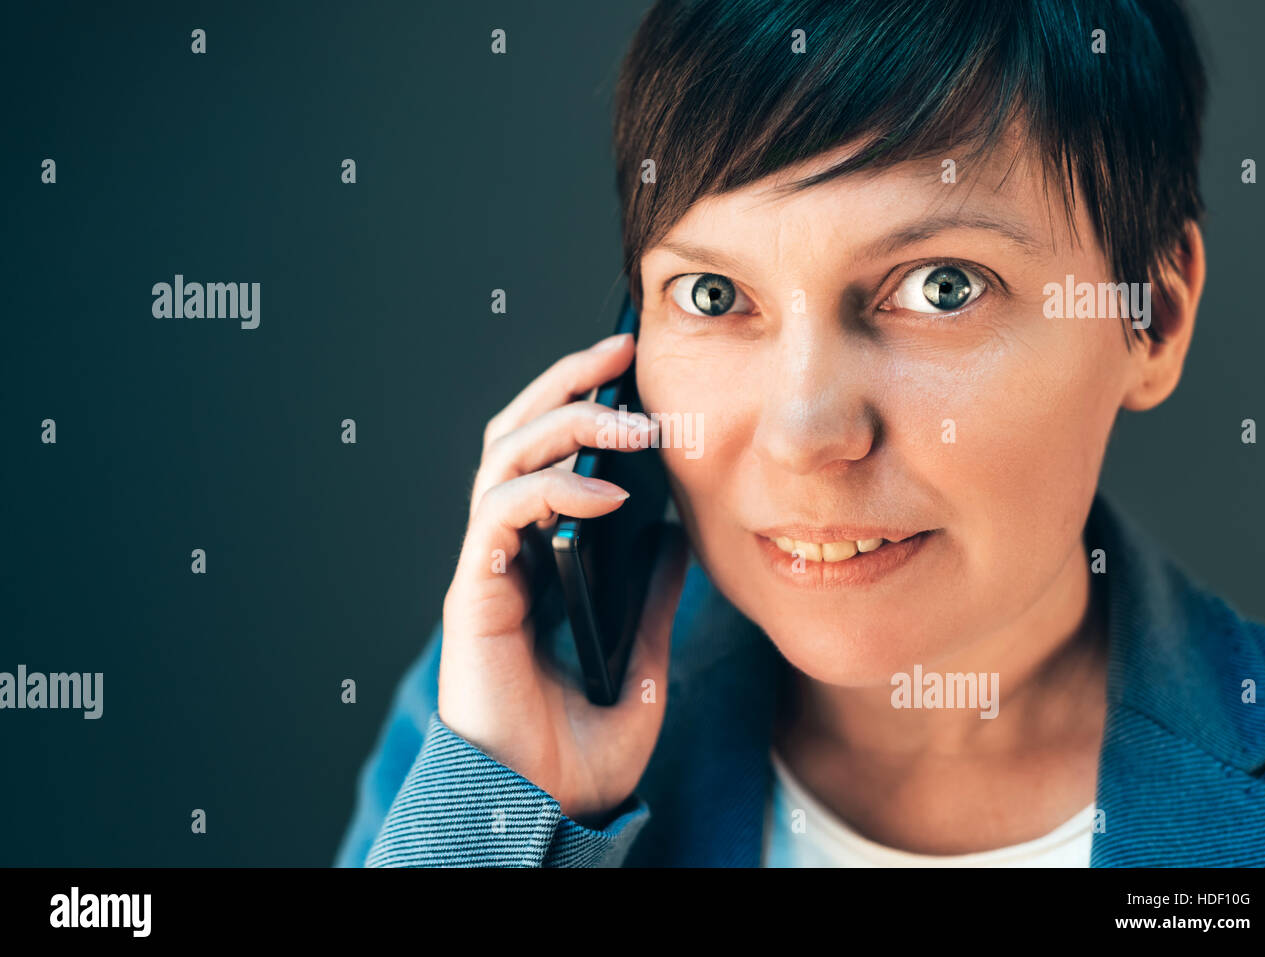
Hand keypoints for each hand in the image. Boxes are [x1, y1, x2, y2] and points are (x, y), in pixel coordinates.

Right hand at [436, 332, 689, 824]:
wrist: (544, 810)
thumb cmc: (580, 751)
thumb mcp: (641, 660)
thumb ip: (653, 598)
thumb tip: (679, 539)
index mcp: (537, 565)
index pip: (546, 459)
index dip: (582, 408)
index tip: (634, 375)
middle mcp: (504, 557)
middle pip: (514, 437)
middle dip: (564, 384)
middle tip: (620, 351)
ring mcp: (485, 570)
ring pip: (503, 459)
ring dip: (566, 423)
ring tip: (633, 423)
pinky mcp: (474, 593)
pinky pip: (502, 513)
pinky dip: (553, 487)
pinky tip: (610, 494)